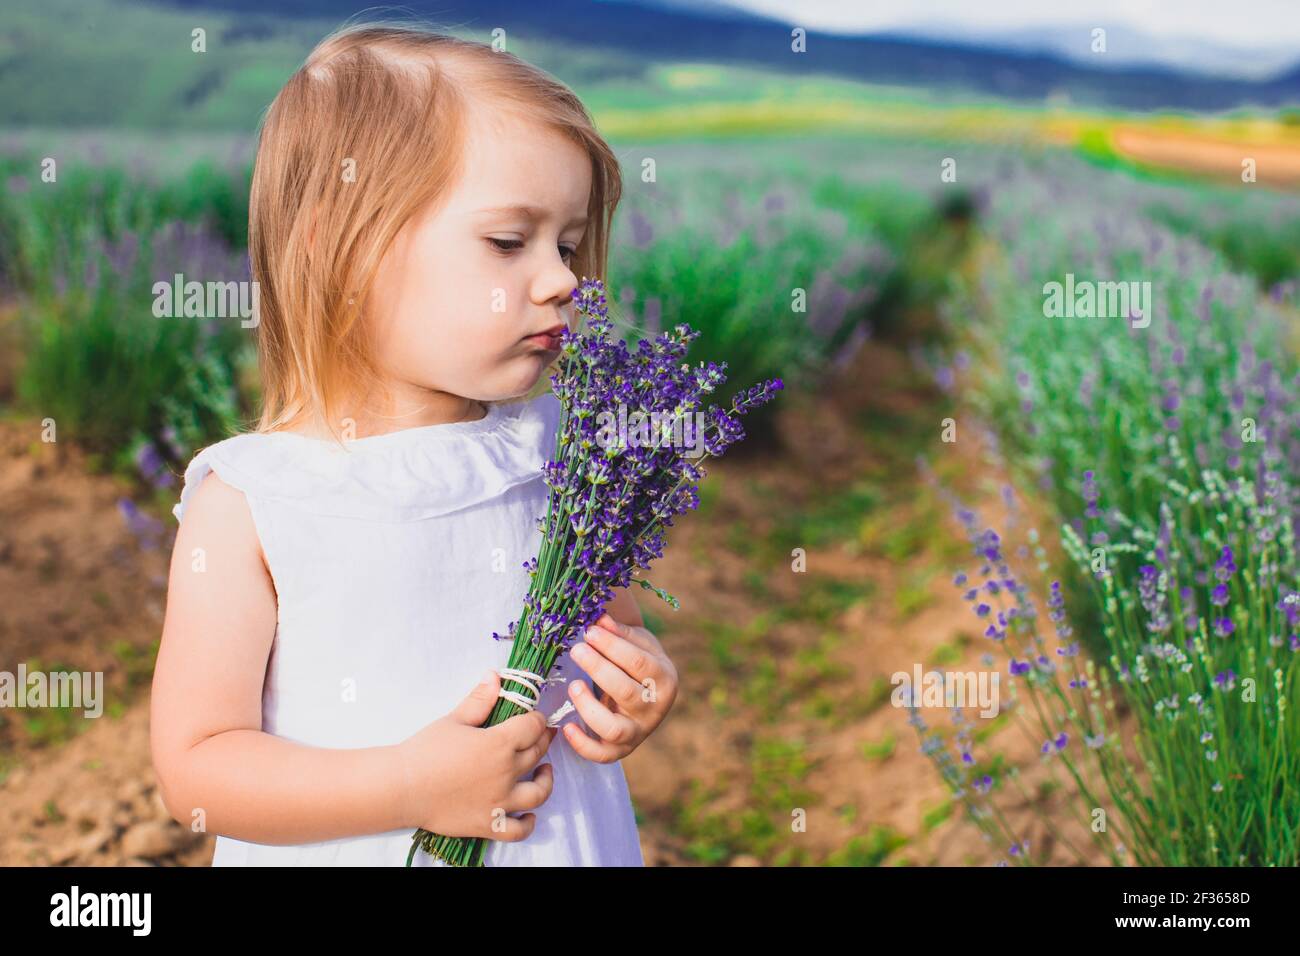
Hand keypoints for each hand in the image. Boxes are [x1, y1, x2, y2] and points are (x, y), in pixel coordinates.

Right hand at [396, 670, 556, 839]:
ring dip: (546, 780)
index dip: (537, 720)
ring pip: (539, 793)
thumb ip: (479, 699)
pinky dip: (528, 824)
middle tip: (542, 736)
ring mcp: (500, 801)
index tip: (535, 718)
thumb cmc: (425, 750)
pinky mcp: (489, 823)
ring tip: (544, 771)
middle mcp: (506, 771)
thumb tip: (495, 676)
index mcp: (500, 743)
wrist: (402, 786)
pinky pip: (518, 830)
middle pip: (537, 753)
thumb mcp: (454, 719)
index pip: (533, 727)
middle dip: (543, 741)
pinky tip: (530, 815)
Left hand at [562, 612, 677, 762]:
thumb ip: (620, 632)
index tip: (589, 632)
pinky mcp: (621, 749)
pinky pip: (602, 755)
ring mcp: (638, 732)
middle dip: (597, 668)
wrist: (647, 693)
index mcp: (664, 679)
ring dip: (589, 708)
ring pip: (613, 728)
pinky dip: (582, 745)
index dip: (612, 646)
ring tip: (573, 686)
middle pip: (625, 691)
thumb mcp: (637, 643)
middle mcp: (654, 708)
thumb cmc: (638, 663)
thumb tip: (599, 619)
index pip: (638, 662)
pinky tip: (566, 726)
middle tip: (576, 650)